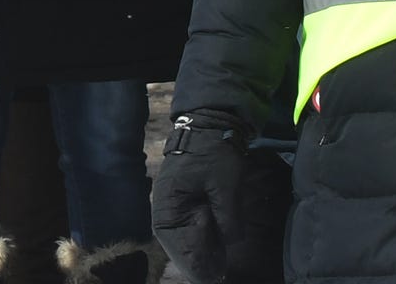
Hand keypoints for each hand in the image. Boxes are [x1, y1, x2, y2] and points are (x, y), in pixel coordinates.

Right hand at [154, 111, 287, 283]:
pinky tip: (215, 254)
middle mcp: (165, 211)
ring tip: (216, 272)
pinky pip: (187, 232)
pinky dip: (199, 244)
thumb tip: (230, 241)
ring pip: (182, 243)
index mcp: (168, 205)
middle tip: (217, 279)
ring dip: (199, 257)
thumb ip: (227, 216)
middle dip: (198, 266)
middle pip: (178, 249)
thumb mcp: (224, 185)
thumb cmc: (214, 154)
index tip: (214, 279)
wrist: (210, 126)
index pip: (181, 245)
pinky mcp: (183, 205)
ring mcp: (172, 208)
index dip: (199, 265)